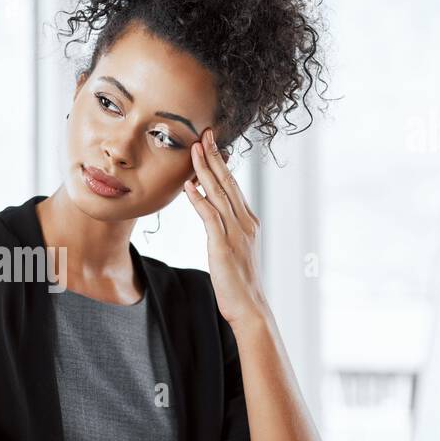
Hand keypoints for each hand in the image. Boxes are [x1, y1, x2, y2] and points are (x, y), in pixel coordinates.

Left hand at [182, 128, 266, 328]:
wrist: (250, 307)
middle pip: (227, 182)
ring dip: (205, 170)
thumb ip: (225, 229)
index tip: (210, 143)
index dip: (221, 162)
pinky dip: (199, 200)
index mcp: (248, 221)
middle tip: (203, 133)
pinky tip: (189, 186)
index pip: (233, 185)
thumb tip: (211, 213)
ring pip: (219, 194)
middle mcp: (244, 222)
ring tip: (194, 149)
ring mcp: (236, 233)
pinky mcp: (223, 246)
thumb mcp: (234, 249)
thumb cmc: (239, 282)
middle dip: (214, 156)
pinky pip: (210, 217)